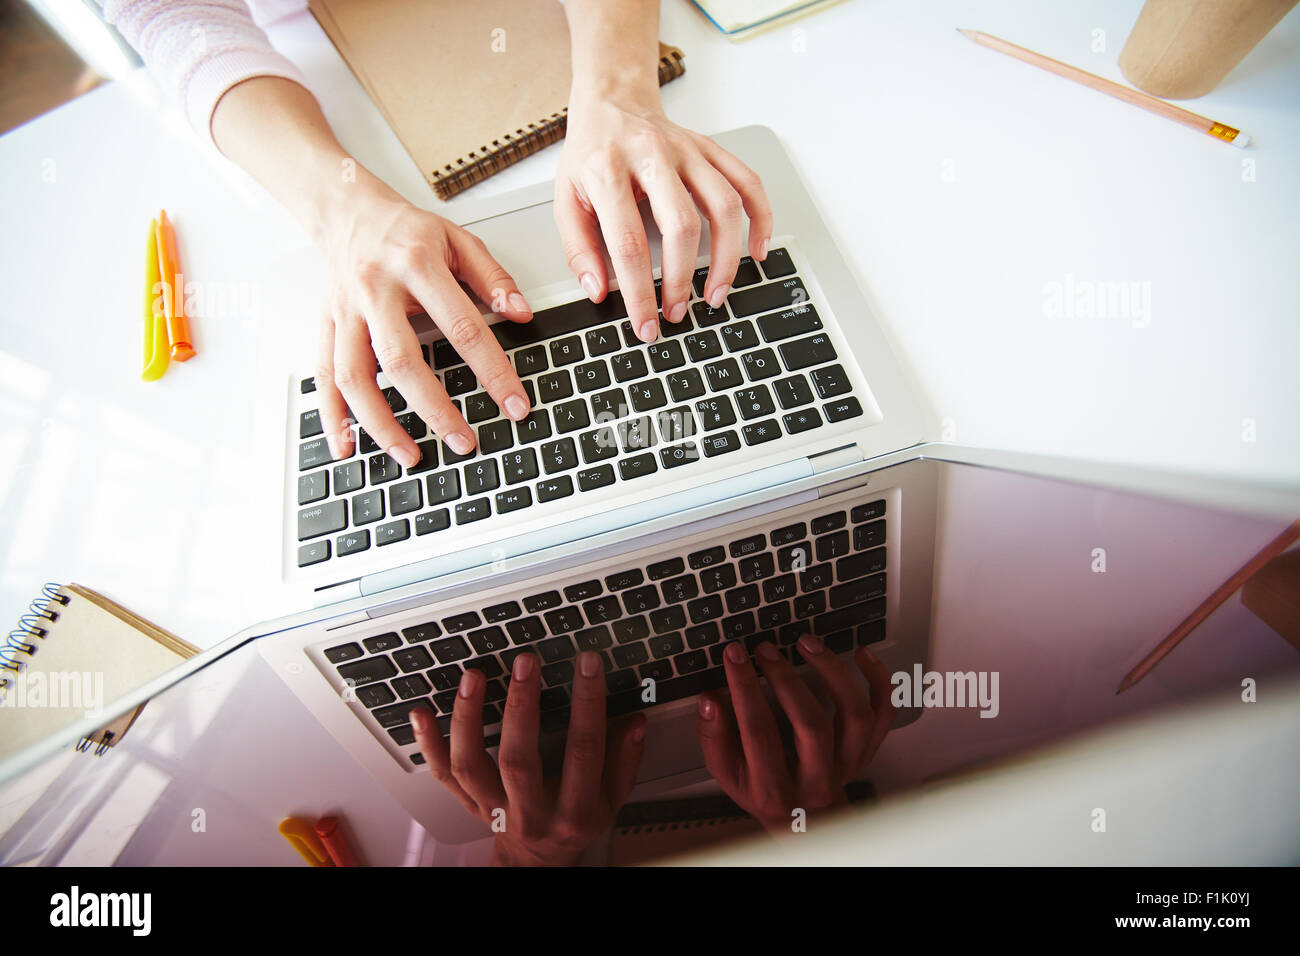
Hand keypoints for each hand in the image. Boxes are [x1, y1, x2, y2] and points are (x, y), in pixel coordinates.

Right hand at [314, 176, 534, 467]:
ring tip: (410, 455)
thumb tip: (522, 314)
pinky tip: (346, 447)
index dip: (492, 371)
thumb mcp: (458, 239)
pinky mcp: (326, 325)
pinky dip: (332, 416)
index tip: (514, 405)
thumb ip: (492, 277)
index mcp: (416, 265)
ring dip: (381, 423)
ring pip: (354, 375)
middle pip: (401, 360)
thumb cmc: (405, 229)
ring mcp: (346, 311)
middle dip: (435, 409)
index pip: (462, 327)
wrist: (346, 209)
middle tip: (464, 442)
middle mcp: (376, 290)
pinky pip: (323, 376)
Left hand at [411, 650, 646, 865]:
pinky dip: (428, 743)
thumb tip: (635, 720)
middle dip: (523, 707)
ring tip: (474, 677)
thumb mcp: (611, 800)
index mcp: (573, 810)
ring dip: (469, 718)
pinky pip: (441, 775)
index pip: (584, 752)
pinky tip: (420, 712)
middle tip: (527, 662)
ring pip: (471, 765)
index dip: (588, 704)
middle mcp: (530, 812)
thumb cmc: (574, 822)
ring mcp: (493, 808)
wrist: (536, 860)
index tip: (588, 663)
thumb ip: (625, 761)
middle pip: (519, 760)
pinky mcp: (467, 803)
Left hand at [555, 92, 772, 342]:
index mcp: (608, 169)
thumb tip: (599, 291)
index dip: (639, 291)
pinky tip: (756, 252)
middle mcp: (653, 156)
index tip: (645, 325)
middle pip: (681, 225)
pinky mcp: (712, 149)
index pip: (628, 242)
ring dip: (725, 258)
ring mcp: (688, 150)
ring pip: (724, 206)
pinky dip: (761, 219)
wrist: (612, 100)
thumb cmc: (590, 153)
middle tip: (677, 313)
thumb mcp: (564, 197)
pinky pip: (748, 183)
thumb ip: (578, 247)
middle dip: (682, 279)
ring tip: (716, 295)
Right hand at [696, 637, 894, 836]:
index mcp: (773, 789)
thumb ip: (714, 737)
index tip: (735, 656)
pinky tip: (861, 653)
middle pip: (811, 725)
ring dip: (832, 673)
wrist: (804, 817)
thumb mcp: (727, 772)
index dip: (745, 688)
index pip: (759, 733)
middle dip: (786, 680)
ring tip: (808, 644)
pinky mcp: (867, 751)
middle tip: (765, 650)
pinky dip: (878, 681)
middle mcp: (815, 780)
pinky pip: (883, 714)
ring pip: (854, 716)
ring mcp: (847, 765)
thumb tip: (710, 699)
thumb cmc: (761, 789)